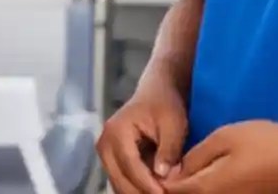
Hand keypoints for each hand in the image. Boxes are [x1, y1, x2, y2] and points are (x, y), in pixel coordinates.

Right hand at [96, 72, 188, 192]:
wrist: (156, 93)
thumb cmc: (165, 105)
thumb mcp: (173, 124)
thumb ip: (168, 149)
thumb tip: (163, 176)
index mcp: (117, 130)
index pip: (129, 164)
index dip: (146, 183)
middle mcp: (104, 143)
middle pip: (118, 178)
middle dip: (140, 192)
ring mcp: (105, 152)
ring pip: (117, 183)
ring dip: (136, 192)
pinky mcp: (111, 159)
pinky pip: (120, 180)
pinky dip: (134, 188)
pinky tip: (152, 191)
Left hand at [164, 120, 277, 193]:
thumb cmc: (267, 144)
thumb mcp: (225, 138)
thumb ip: (195, 157)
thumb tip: (172, 172)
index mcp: (207, 188)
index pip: (171, 191)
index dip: (158, 181)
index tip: (154, 167)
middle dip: (174, 187)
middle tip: (169, 170)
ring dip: (192, 189)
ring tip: (188, 173)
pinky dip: (208, 191)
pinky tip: (211, 177)